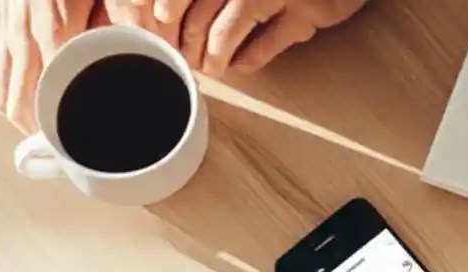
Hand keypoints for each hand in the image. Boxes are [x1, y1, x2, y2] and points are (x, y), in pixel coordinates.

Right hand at [0, 0, 181, 132]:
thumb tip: (159, 46)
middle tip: (72, 154)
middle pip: (20, 106)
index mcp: (54, 29)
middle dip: (43, 136)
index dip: (69, 128)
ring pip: (2, 92)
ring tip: (48, 140)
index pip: (56, 98)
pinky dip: (5, 94)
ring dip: (21, 121)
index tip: (88, 149)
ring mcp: (1, 28)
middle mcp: (21, 35)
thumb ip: (132, 12)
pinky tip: (22, 105)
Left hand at [157, 0, 365, 77]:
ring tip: (209, 68)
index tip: (158, 29)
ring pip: (228, 28)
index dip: (167, 10)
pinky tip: (239, 65)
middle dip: (186, 41)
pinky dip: (250, 58)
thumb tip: (174, 7)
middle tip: (182, 56)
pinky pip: (269, 41)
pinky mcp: (309, 13)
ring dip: (214, 55)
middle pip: (201, 10)